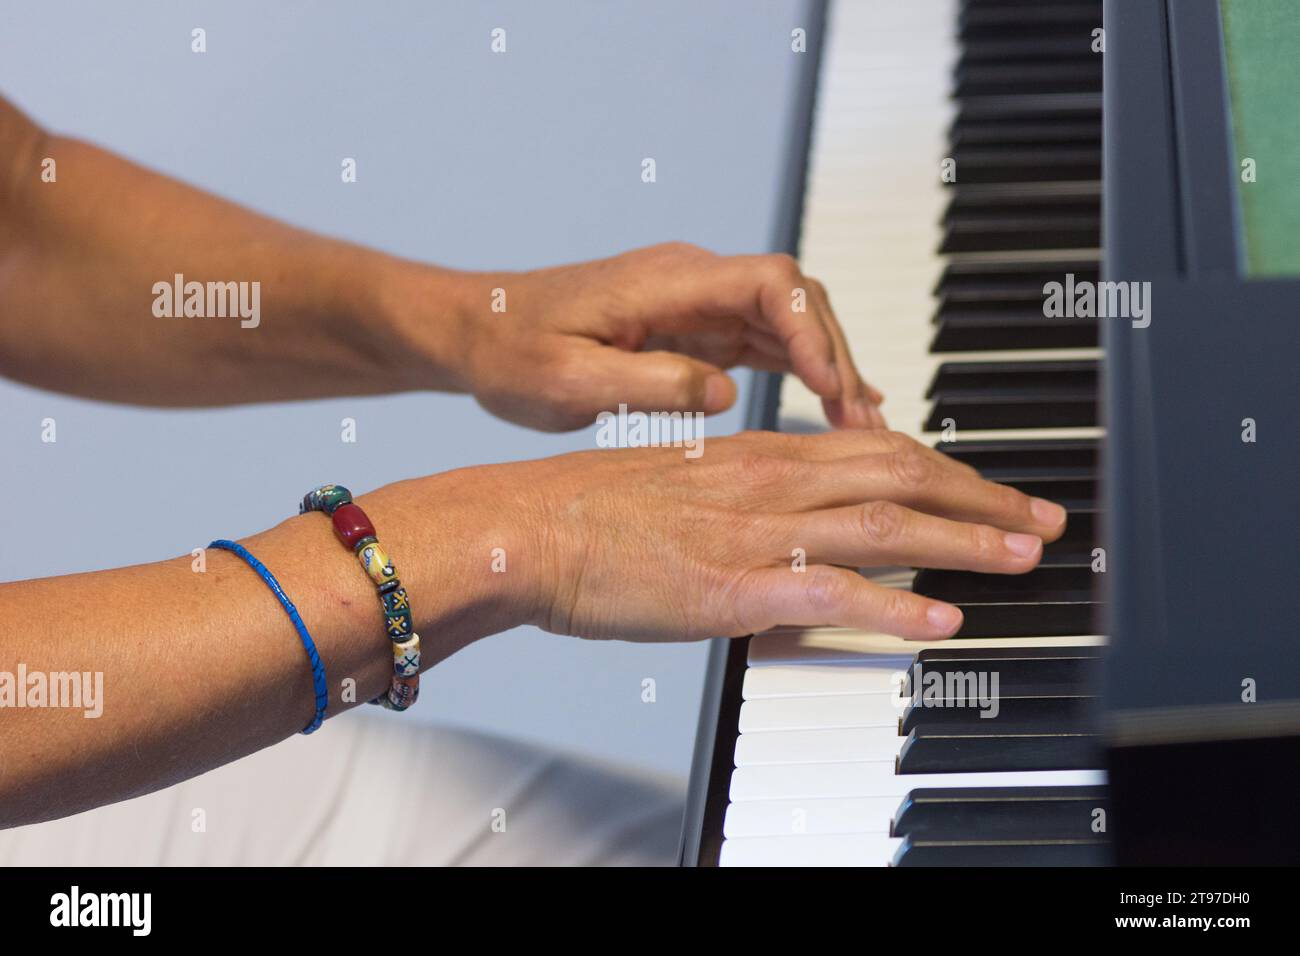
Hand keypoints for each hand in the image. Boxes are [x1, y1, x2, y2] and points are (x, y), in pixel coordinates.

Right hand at [411, 430, 1066, 642]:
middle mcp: (771, 481)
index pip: (878, 449)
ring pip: (886, 524)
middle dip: (983, 498)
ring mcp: (756, 532)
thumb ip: (747, 501)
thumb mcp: (684, 488)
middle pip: (902, 475)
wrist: (529, 524)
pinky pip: (832, 592)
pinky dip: (894, 606)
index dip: (947, 470)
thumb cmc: (593, 510)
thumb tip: (789, 530)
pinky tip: (939, 619)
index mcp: (760, 456)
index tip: (989, 488)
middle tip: (1041, 519)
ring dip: (965, 540)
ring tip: (1023, 557)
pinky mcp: (734, 586)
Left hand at [454, 242, 884, 431]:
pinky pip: (763, 341)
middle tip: (862, 423)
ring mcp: (694, 302)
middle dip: (836, 354)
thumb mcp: (567, 380)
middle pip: (795, 299)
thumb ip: (648, 384)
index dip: (813, 332)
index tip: (834, 389)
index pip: (771, 283)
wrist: (475, 331)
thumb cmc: (509, 351)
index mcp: (667, 280)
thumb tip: (726, 394)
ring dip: (826, 366)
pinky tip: (826, 410)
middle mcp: (691, 281)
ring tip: (861, 425)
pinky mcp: (690, 327)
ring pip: (788, 321)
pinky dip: (799, 372)